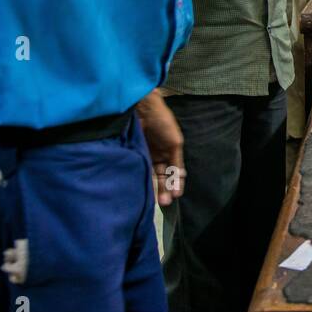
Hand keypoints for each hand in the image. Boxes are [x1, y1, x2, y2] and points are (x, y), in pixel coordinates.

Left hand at [138, 90, 184, 205]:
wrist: (142, 109)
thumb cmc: (162, 123)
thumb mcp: (175, 143)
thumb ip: (176, 162)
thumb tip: (179, 179)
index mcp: (169, 152)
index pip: (174, 172)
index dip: (175, 184)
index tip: (176, 196)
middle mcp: (157, 155)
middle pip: (162, 176)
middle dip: (164, 189)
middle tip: (165, 202)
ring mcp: (144, 155)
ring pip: (151, 176)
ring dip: (154, 188)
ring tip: (156, 200)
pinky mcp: (132, 155)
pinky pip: (139, 170)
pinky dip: (143, 180)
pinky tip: (144, 190)